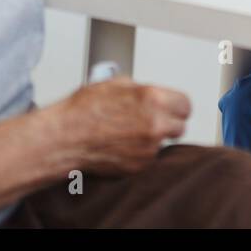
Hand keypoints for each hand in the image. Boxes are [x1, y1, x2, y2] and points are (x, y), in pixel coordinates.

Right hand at [57, 78, 191, 175]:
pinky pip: (149, 157)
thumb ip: (141, 90)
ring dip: (153, 138)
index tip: (173, 107)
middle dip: (169, 122)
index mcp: (152, 99)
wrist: (65, 137)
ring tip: (129, 131)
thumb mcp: (116, 84)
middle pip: (180, 126)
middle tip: (153, 119)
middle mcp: (155, 125)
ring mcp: (148, 148)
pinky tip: (122, 143)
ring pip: (163, 143)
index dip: (177, 105)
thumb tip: (152, 94)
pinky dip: (140, 152)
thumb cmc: (83, 110)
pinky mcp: (139, 166)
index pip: (185, 105)